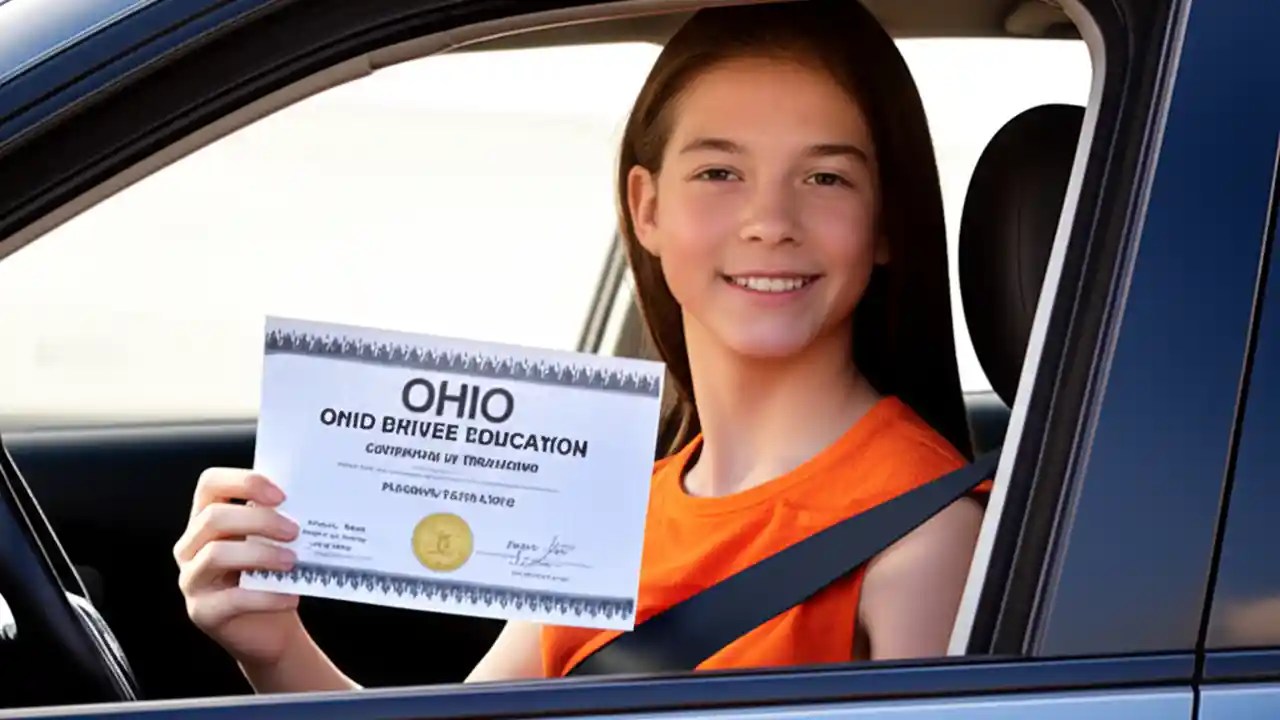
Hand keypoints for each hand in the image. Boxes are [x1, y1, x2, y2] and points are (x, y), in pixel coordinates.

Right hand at [174, 468, 304, 667]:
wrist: (270, 628)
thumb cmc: (271, 575)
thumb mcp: (271, 541)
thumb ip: (276, 518)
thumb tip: (306, 497)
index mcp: (206, 519)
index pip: (210, 484)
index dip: (243, 482)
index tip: (280, 495)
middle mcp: (191, 546)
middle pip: (214, 518)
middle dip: (259, 520)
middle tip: (294, 531)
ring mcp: (192, 579)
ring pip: (216, 554)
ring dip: (261, 555)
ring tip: (292, 562)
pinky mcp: (202, 612)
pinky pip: (232, 599)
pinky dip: (266, 596)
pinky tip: (291, 597)